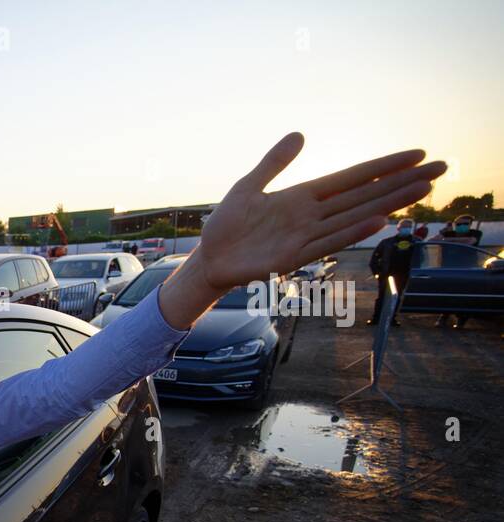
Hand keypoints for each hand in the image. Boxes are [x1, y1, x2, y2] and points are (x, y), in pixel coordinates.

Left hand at [160, 133, 445, 328]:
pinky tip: (378, 221)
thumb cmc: (227, 226)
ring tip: (423, 189)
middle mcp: (312, 216)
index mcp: (303, 197)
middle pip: (365, 195)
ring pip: (357, 216)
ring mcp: (306, 236)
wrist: (209, 259)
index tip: (417, 155)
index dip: (384, 166)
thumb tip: (301, 134)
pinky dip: (353, 232)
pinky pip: (329, 242)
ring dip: (390, 203)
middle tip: (441, 168)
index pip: (353, 177)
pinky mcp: (293, 257)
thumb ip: (275, 162)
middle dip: (403, 182)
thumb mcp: (249, 185)